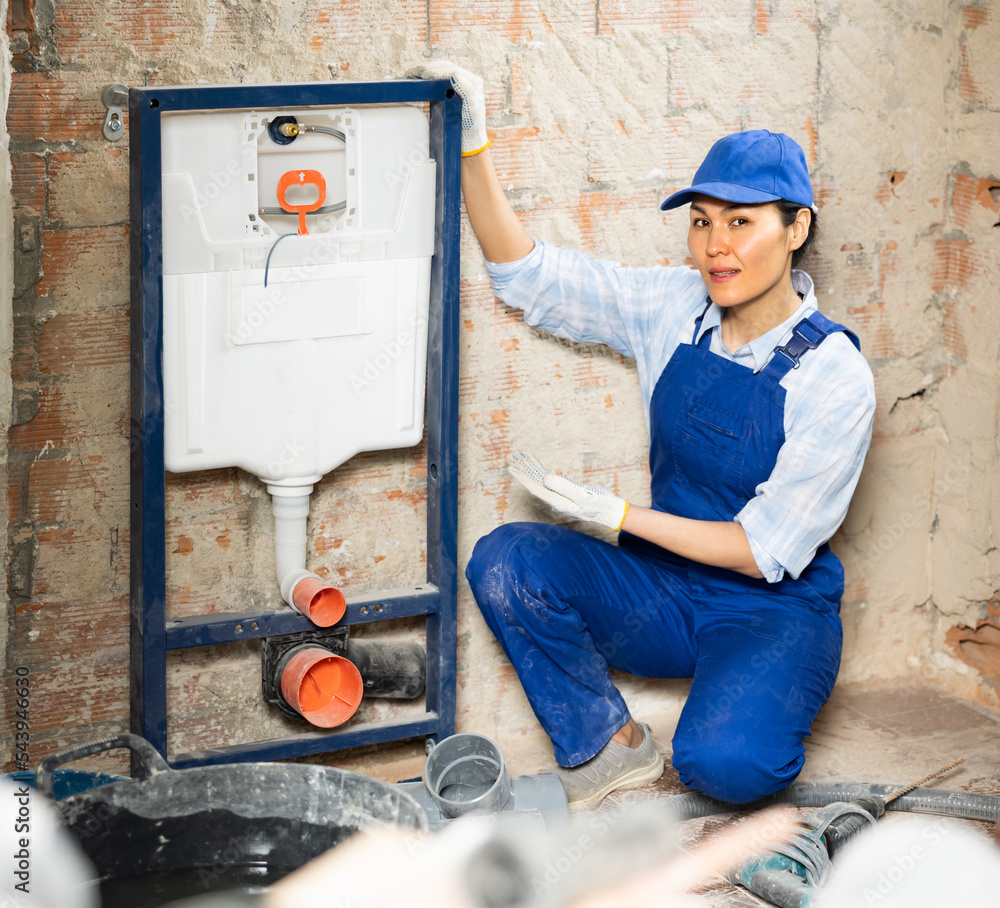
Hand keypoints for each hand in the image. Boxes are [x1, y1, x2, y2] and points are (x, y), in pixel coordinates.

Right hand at [406, 59, 488, 156]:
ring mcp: (459, 84)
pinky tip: (418, 78)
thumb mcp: (472, 109)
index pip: (451, 70)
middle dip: (427, 68)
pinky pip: (439, 78)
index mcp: (473, 82)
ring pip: (440, 71)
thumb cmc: (472, 126)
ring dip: (426, 70)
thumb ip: (467, 90)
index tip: (423, 74)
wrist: (470, 138)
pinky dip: (428, 77)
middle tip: (412, 72)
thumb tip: (454, 75)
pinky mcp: (453, 89)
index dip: (436, 70)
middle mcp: (467, 79)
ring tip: (412, 73)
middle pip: (444, 68)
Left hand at [508, 452, 629, 532]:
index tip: (512, 467)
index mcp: (557, 501)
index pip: (535, 488)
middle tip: (512, 457)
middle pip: (535, 483)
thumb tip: (545, 479)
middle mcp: (556, 499)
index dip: (522, 477)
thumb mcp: (582, 495)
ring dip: (532, 469)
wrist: (610, 511)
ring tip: (522, 457)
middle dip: (524, 470)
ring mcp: (561, 496)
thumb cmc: (598, 504)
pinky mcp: (566, 492)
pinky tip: (539, 466)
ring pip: (542, 481)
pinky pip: (551, 480)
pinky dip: (543, 471)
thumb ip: (564, 487)